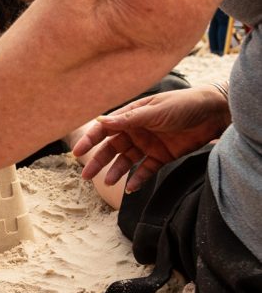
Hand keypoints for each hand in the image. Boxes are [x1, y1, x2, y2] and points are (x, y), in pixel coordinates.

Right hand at [71, 86, 229, 191]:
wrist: (215, 113)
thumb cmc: (184, 105)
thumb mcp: (155, 111)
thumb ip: (128, 119)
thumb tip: (100, 120)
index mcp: (131, 116)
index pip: (105, 129)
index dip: (90, 140)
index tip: (78, 152)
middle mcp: (136, 130)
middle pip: (111, 148)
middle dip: (98, 161)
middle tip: (85, 175)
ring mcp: (148, 144)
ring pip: (126, 161)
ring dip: (116, 171)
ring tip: (108, 182)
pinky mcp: (162, 156)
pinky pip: (145, 170)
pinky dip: (137, 179)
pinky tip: (130, 188)